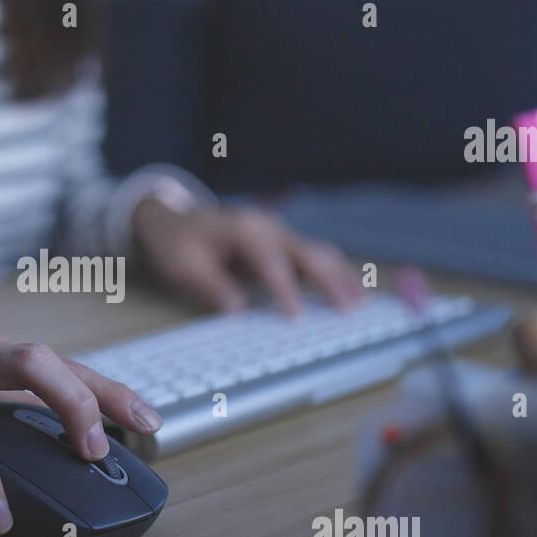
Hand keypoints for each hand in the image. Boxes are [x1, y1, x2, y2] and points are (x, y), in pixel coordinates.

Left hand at [132, 197, 365, 313]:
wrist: (173, 220)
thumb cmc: (177, 243)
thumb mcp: (182, 265)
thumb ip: (210, 285)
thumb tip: (237, 309)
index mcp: (244, 230)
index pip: (272, 262)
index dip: (285, 289)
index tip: (297, 316)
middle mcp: (269, 228)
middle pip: (308, 254)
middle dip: (330, 281)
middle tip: (349, 311)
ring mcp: (279, 234)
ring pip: (319, 254)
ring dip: (342, 277)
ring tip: (363, 304)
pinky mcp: (283, 244)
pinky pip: (315, 258)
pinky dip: (335, 274)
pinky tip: (351, 292)